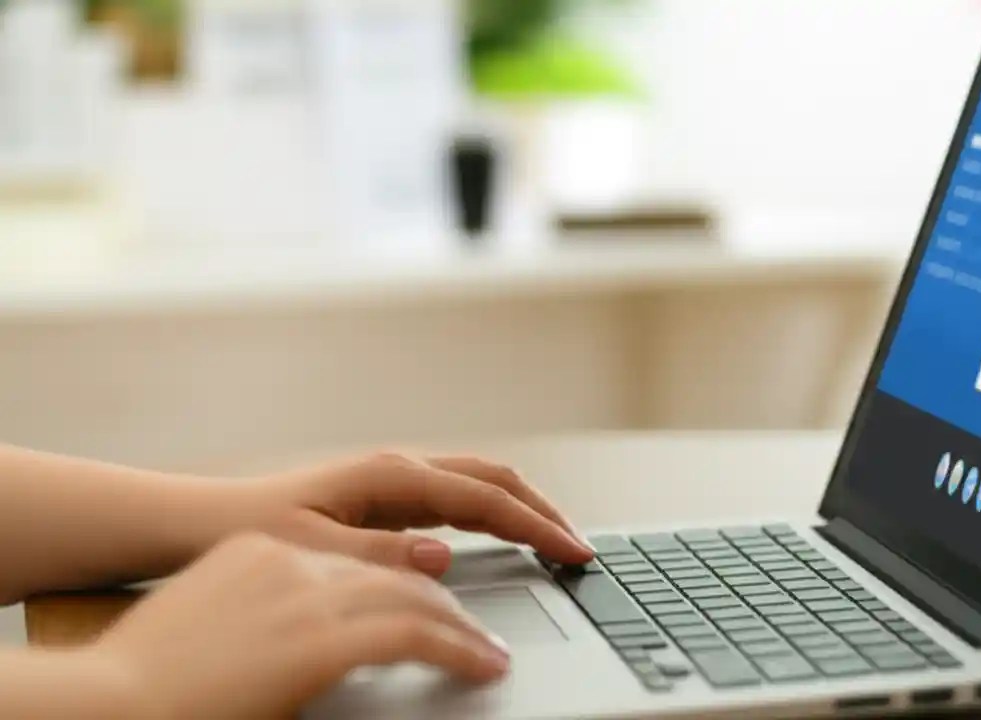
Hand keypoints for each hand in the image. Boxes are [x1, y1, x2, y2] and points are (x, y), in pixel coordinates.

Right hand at [88, 533, 509, 719]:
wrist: (106, 702)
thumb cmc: (150, 680)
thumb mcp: (218, 625)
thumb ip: (272, 613)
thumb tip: (307, 633)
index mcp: (263, 553)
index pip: (358, 561)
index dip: (405, 582)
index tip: (431, 603)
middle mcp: (292, 562)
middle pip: (397, 572)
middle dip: (448, 600)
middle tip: (477, 630)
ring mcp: (308, 595)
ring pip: (416, 597)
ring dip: (462, 628)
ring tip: (487, 652)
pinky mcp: (321, 637)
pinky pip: (414, 634)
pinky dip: (458, 648)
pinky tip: (481, 663)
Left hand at [240, 451, 593, 575]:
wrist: (205, 519)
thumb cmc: (251, 529)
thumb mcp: (311, 551)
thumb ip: (377, 554)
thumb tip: (440, 556)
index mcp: (390, 476)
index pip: (486, 499)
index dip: (537, 526)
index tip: (574, 552)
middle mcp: (400, 470)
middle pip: (495, 479)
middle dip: (544, 509)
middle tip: (581, 547)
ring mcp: (396, 481)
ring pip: (480, 486)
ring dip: (523, 509)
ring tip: (557, 541)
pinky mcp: (388, 498)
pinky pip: (458, 501)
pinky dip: (495, 515)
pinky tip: (505, 537)